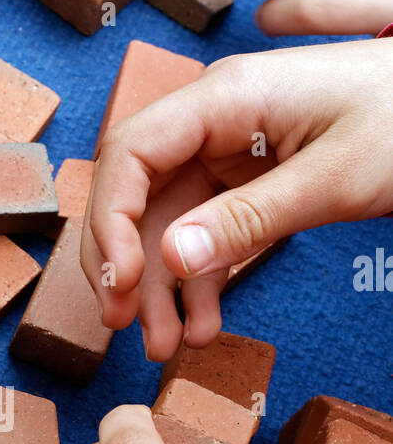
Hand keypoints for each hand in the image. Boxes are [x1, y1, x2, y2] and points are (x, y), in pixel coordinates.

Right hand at [81, 39, 392, 360]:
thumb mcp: (333, 177)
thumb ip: (249, 217)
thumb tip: (170, 256)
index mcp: (226, 98)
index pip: (131, 152)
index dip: (110, 218)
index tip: (120, 281)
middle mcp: (215, 122)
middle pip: (135, 192)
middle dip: (123, 262)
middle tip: (123, 325)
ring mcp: (229, 152)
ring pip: (165, 223)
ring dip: (158, 287)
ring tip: (166, 346)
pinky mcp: (247, 181)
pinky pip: (204, 234)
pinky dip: (198, 282)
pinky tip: (203, 325)